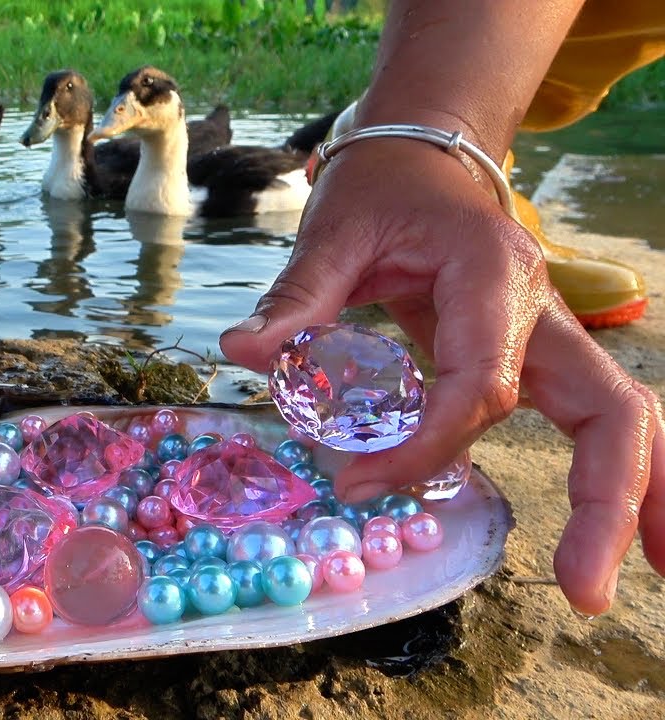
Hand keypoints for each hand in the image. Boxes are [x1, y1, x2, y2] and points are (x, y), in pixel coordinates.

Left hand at [219, 140, 664, 614]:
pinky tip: (611, 536)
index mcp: (491, 274)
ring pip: (619, 415)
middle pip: (608, 407)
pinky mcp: (536, 353)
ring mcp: (549, 331)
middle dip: (607, 499)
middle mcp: (539, 307)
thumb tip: (241, 353)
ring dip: (637, 498)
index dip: (427, 445)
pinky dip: (613, 475)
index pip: (481, 383)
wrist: (423, 153)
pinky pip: (591, 417)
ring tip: (606, 585)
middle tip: (580, 592)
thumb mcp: (333, 231)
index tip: (360, 483)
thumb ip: (296, 297)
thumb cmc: (379, 189)